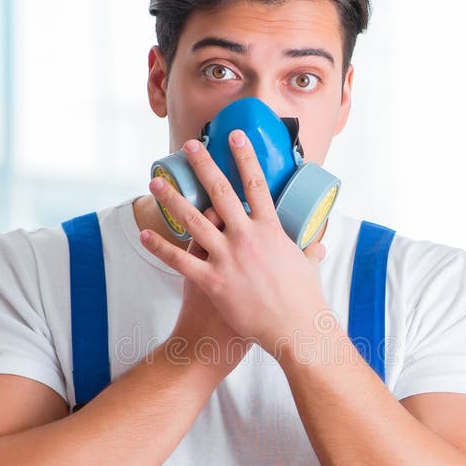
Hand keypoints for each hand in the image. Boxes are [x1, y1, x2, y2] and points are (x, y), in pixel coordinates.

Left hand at [140, 130, 330, 358]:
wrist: (295, 330)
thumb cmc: (304, 301)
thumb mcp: (308, 268)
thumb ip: (309, 253)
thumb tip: (319, 247)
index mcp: (271, 230)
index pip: (256, 184)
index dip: (244, 157)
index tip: (234, 136)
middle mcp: (247, 238)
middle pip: (220, 193)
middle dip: (203, 166)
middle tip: (189, 147)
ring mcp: (228, 259)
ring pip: (194, 222)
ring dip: (173, 200)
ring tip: (156, 183)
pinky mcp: (213, 282)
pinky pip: (181, 261)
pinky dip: (162, 248)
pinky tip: (146, 236)